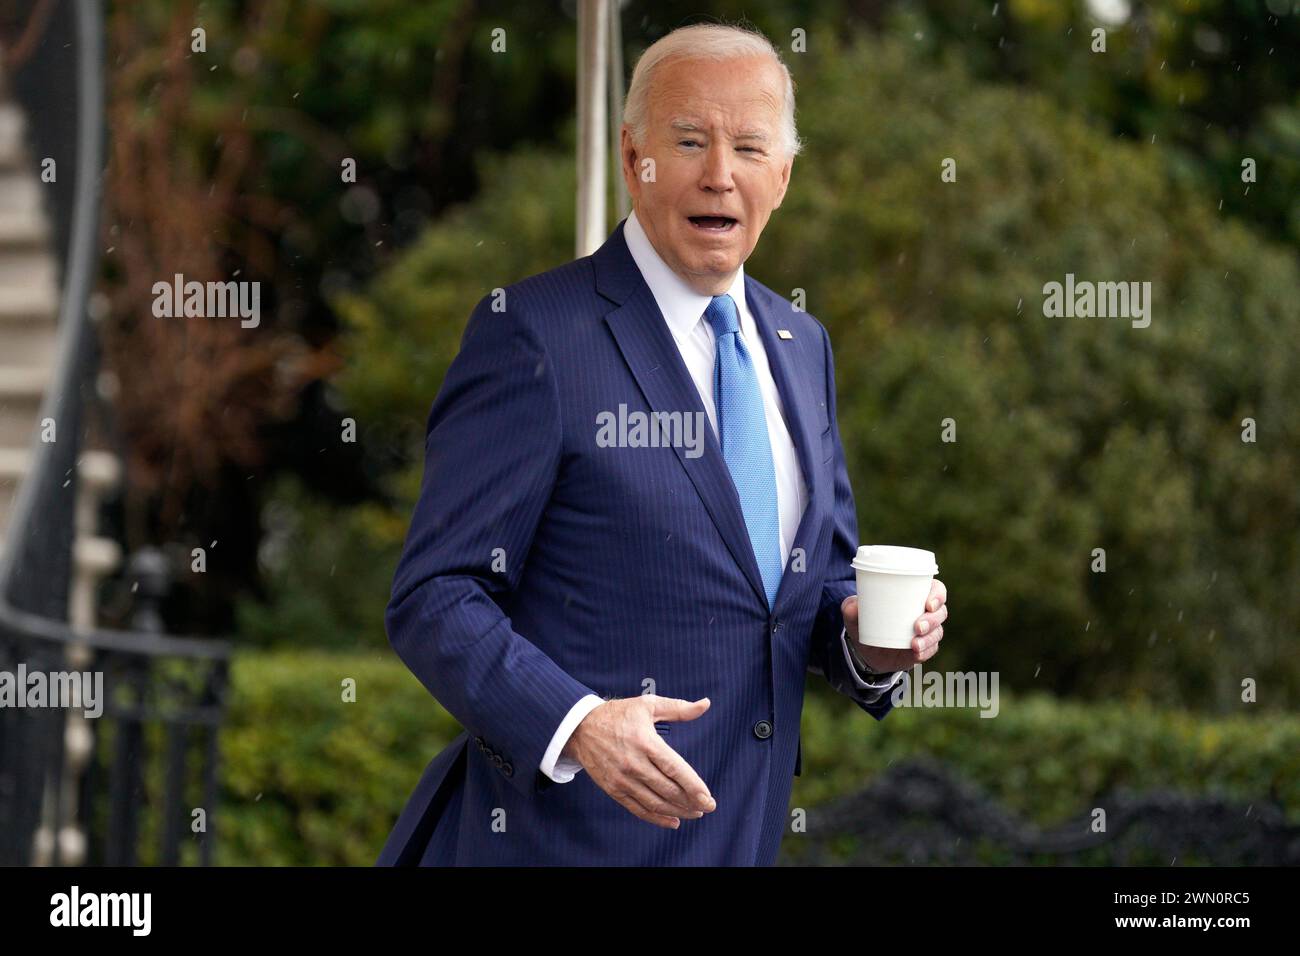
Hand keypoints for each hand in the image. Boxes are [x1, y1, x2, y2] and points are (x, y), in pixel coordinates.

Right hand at [562, 695, 717, 828]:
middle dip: (691, 802)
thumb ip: (678, 707)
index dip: (693, 785)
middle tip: (707, 807)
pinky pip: (638, 809)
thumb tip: (705, 704)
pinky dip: (657, 819)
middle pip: (668, 790)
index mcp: (645, 742)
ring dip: (678, 812)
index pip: (674, 768)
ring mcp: (622, 779)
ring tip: (695, 813)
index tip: (708, 798)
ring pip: (655, 803)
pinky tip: (673, 821)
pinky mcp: (614, 789)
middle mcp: (634, 763)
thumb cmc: (618, 714)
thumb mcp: (648, 704)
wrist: (579, 728)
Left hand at [842, 578, 947, 672]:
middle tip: (917, 626)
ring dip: (929, 638)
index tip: (928, 604)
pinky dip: (926, 652)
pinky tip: (917, 654)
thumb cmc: (865, 621)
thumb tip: (854, 605)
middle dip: (933, 619)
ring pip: (938, 632)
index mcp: (914, 595)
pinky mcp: (924, 648)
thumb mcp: (854, 613)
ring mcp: (927, 631)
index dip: (938, 595)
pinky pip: (931, 650)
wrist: (865, 648)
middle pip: (941, 612)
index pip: (936, 589)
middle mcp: (925, 612)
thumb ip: (850, 607)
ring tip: (914, 644)